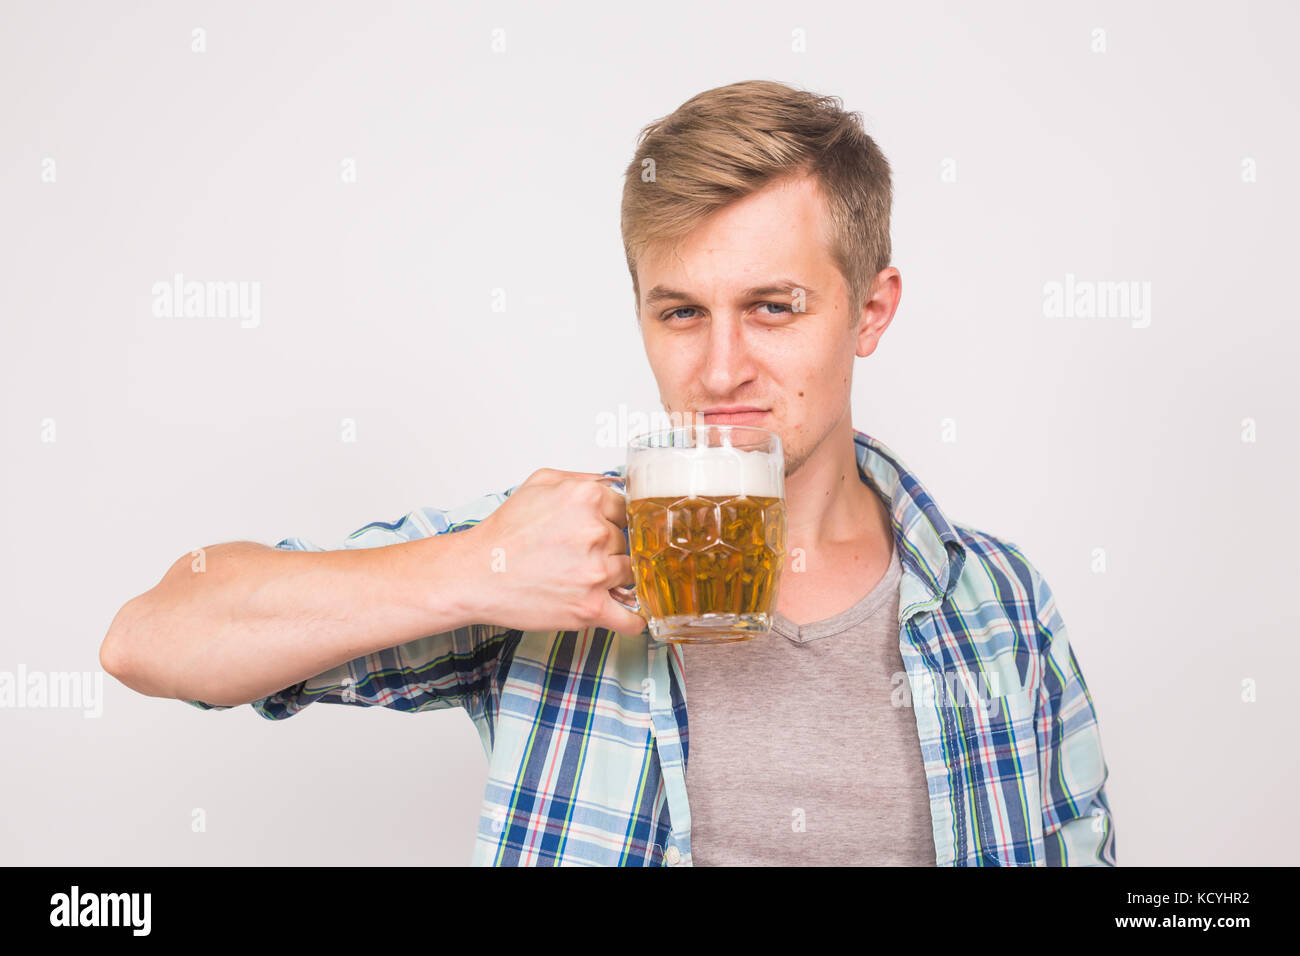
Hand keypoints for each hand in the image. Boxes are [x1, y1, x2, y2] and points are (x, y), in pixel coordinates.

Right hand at [457, 469, 646, 634]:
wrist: (476, 573)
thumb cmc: (503, 533)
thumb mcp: (540, 483)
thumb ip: (582, 478)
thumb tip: (612, 485)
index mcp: (586, 497)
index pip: (624, 510)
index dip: (611, 522)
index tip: (599, 532)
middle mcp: (594, 532)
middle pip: (626, 541)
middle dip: (608, 549)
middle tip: (578, 556)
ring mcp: (595, 571)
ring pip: (629, 573)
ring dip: (614, 578)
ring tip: (586, 579)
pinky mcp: (590, 607)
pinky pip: (630, 618)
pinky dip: (632, 619)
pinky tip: (627, 615)